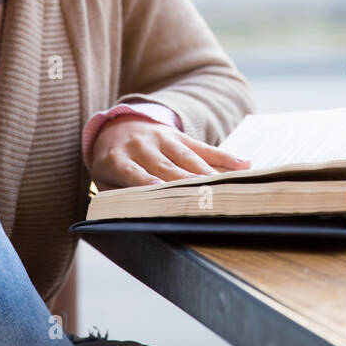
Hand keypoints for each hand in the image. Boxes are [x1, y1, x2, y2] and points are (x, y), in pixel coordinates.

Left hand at [88, 114, 251, 190]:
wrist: (116, 125)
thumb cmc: (112, 163)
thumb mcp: (103, 178)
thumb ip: (115, 195)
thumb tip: (131, 219)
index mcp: (118, 159)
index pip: (133, 173)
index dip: (147, 182)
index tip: (161, 192)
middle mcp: (141, 146)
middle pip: (166, 168)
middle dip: (185, 184)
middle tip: (203, 200)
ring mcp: (162, 139)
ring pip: (187, 158)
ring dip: (206, 173)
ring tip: (224, 187)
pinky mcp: (179, 136)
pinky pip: (203, 147)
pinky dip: (224, 157)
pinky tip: (243, 164)